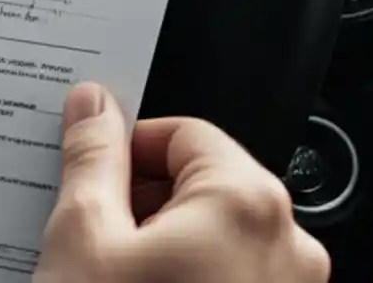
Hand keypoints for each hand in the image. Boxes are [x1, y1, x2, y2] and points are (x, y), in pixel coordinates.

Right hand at [34, 83, 329, 282]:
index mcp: (248, 204)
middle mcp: (288, 245)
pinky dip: (184, 278)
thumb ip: (91, 161)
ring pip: (214, 238)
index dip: (125, 147)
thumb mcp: (83, 240)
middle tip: (90, 235)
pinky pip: (228, 277)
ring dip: (160, 246)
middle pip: (202, 186)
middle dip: (141, 202)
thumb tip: (93, 106)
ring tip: (108, 277)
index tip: (90, 168)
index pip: (184, 133)